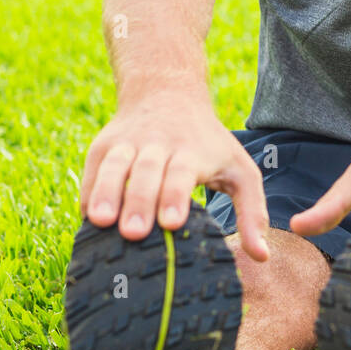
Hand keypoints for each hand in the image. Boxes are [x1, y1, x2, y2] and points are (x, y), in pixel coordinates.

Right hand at [78, 90, 269, 260]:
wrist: (168, 93)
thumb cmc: (210, 144)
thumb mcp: (240, 170)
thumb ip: (252, 211)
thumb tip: (262, 256)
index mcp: (191, 151)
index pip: (182, 172)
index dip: (175, 196)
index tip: (172, 223)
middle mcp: (157, 144)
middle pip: (145, 172)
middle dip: (138, 201)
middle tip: (134, 233)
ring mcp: (127, 143)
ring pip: (114, 166)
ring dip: (105, 193)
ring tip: (99, 222)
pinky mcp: (103, 146)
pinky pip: (92, 170)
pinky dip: (88, 193)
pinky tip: (88, 219)